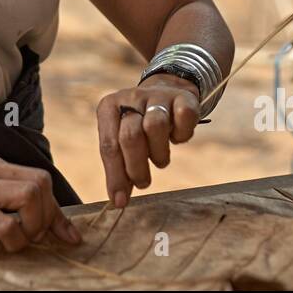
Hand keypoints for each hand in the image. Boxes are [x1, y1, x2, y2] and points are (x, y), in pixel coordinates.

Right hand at [0, 154, 81, 251]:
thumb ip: (0, 197)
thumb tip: (42, 222)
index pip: (37, 177)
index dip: (56, 209)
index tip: (67, 234)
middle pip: (40, 182)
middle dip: (50, 216)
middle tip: (40, 239)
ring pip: (30, 195)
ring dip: (35, 225)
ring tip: (22, 241)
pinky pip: (7, 225)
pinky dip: (16, 241)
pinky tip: (6, 248)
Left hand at [96, 74, 200, 207]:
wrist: (167, 91)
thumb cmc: (140, 124)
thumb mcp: (123, 140)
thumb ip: (120, 165)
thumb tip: (119, 200)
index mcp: (109, 108)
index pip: (108, 145)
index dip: (115, 175)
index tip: (120, 201)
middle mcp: (130, 98)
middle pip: (130, 136)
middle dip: (136, 167)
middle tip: (142, 182)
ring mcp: (157, 95)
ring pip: (155, 126)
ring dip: (158, 153)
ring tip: (159, 160)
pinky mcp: (182, 97)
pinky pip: (183, 118)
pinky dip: (182, 135)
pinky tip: (176, 137)